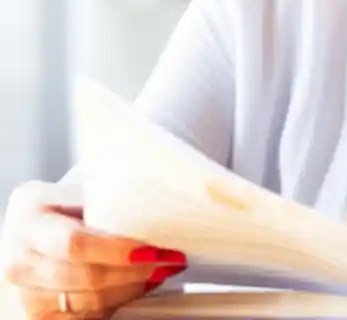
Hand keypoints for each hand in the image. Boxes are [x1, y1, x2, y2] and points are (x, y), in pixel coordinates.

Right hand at [1, 181, 186, 318]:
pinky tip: (135, 286)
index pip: (75, 243)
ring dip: (133, 288)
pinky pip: (86, 316)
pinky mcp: (36, 317)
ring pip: (90, 301)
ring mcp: (23, 293)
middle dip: (137, 272)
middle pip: (86, 277)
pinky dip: (118, 302)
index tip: (152, 250)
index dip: (118, 251)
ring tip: (159, 272)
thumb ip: (105, 201)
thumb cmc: (56, 214)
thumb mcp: (71, 197)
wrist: (25, 240)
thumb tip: (160, 208)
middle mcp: (19, 259)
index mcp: (29, 219)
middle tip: (169, 261)